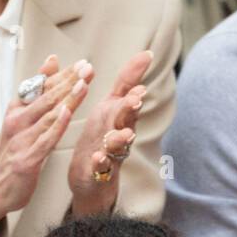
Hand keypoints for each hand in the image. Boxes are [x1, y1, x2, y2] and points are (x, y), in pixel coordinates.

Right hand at [0, 54, 92, 235]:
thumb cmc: (9, 154)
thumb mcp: (20, 118)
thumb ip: (38, 91)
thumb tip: (51, 63)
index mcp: (17, 110)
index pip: (42, 87)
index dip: (62, 75)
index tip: (81, 64)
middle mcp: (18, 122)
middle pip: (47, 98)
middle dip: (68, 82)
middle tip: (86, 69)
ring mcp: (22, 140)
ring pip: (48, 116)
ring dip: (67, 99)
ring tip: (82, 85)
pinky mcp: (27, 159)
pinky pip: (45, 141)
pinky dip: (56, 127)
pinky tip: (66, 114)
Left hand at [67, 49, 151, 216]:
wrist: (91, 181)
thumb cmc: (101, 139)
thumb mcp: (111, 109)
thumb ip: (125, 85)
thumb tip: (145, 55)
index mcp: (117, 115)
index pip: (127, 94)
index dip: (134, 79)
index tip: (144, 62)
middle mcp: (118, 131)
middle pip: (125, 118)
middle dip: (130, 108)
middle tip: (135, 99)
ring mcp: (110, 152)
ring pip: (117, 144)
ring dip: (120, 138)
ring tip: (124, 134)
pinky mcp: (99, 172)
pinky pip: (101, 167)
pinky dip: (101, 163)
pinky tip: (98, 158)